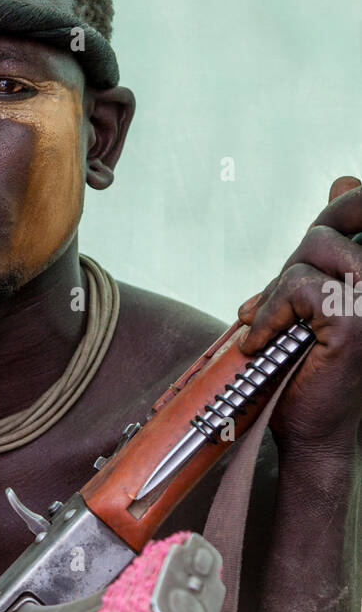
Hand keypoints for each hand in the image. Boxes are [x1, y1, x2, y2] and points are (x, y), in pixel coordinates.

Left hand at [237, 176, 361, 451]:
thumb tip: (343, 178)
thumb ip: (330, 247)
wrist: (312, 433)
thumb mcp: (319, 297)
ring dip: (275, 294)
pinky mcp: (354, 320)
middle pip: (329, 227)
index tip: (313, 241)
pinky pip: (297, 288)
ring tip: (265, 328)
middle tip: (269, 304)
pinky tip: (259, 344)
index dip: (339, 208)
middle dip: (291, 262)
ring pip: (310, 254)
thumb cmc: (313, 368)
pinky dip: (267, 315)